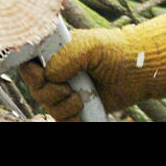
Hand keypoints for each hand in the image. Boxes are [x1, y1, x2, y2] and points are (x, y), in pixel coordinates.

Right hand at [18, 13, 165, 120]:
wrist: (137, 72)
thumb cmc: (115, 52)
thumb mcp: (89, 46)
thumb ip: (66, 57)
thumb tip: (50, 74)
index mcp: (55, 51)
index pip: (28, 61)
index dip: (31, 71)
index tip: (42, 75)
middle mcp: (57, 71)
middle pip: (34, 88)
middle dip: (49, 93)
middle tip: (68, 90)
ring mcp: (66, 90)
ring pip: (48, 106)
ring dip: (64, 107)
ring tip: (81, 99)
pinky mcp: (76, 108)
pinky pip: (62, 120)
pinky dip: (71, 119)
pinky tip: (83, 112)